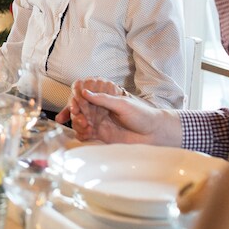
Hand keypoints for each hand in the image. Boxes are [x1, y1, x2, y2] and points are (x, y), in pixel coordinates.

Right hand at [65, 77, 181, 145]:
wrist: (153, 133)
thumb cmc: (142, 115)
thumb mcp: (122, 104)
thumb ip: (103, 99)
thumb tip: (85, 92)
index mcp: (104, 100)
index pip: (85, 98)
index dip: (76, 100)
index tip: (74, 105)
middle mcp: (100, 111)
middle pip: (80, 111)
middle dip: (76, 114)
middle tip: (81, 118)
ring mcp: (100, 123)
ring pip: (80, 122)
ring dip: (78, 124)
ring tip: (85, 126)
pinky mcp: (101, 136)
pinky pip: (86, 135)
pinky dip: (82, 134)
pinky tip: (86, 133)